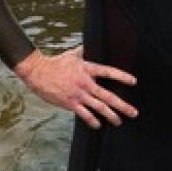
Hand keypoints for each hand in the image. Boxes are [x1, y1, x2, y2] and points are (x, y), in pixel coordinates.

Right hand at [14, 46, 138, 128]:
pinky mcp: (70, 103)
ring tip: (119, 121)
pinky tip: (98, 125)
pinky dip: (92, 120)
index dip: (122, 77)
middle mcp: (85, 83)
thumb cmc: (55, 63)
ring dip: (111, 115)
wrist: (38, 72)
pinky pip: (84, 114)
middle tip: (133, 112)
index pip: (108, 72)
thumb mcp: (73, 55)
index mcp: (87, 69)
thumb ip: (84, 51)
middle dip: (122, 105)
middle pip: (107, 96)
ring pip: (99, 107)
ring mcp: (78, 94)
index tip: (133, 82)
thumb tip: (90, 45)